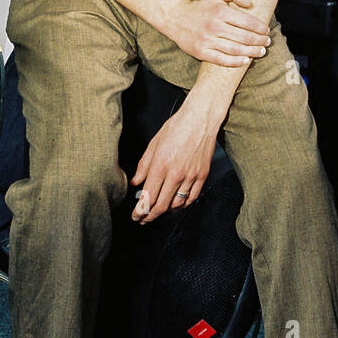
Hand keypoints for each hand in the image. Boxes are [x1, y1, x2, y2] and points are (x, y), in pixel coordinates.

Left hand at [130, 96, 224, 222]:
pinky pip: (192, 198)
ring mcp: (191, 176)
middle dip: (149, 216)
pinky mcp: (202, 175)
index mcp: (161, 166)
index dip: (139, 211)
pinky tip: (176, 204)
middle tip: (143, 219)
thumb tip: (136, 182)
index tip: (135, 216)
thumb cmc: (177, 127)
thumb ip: (143, 166)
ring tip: (158, 210)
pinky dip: (182, 205)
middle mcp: (176, 174)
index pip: (147, 198)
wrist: (200, 118)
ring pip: (176, 204)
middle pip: (161, 206)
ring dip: (165, 211)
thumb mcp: (153, 144)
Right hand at [167, 0, 270, 67]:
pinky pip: (221, 59)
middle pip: (244, 37)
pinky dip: (235, 62)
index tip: (267, 30)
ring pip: (235, 49)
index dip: (260, 27)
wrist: (176, 18)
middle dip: (259, 41)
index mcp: (220, 11)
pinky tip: (246, 61)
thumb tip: (249, 3)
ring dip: (252, 52)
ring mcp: (207, 40)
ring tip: (261, 52)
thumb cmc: (202, 7)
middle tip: (267, 42)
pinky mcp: (201, 52)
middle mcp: (214, 26)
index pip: (247, 21)